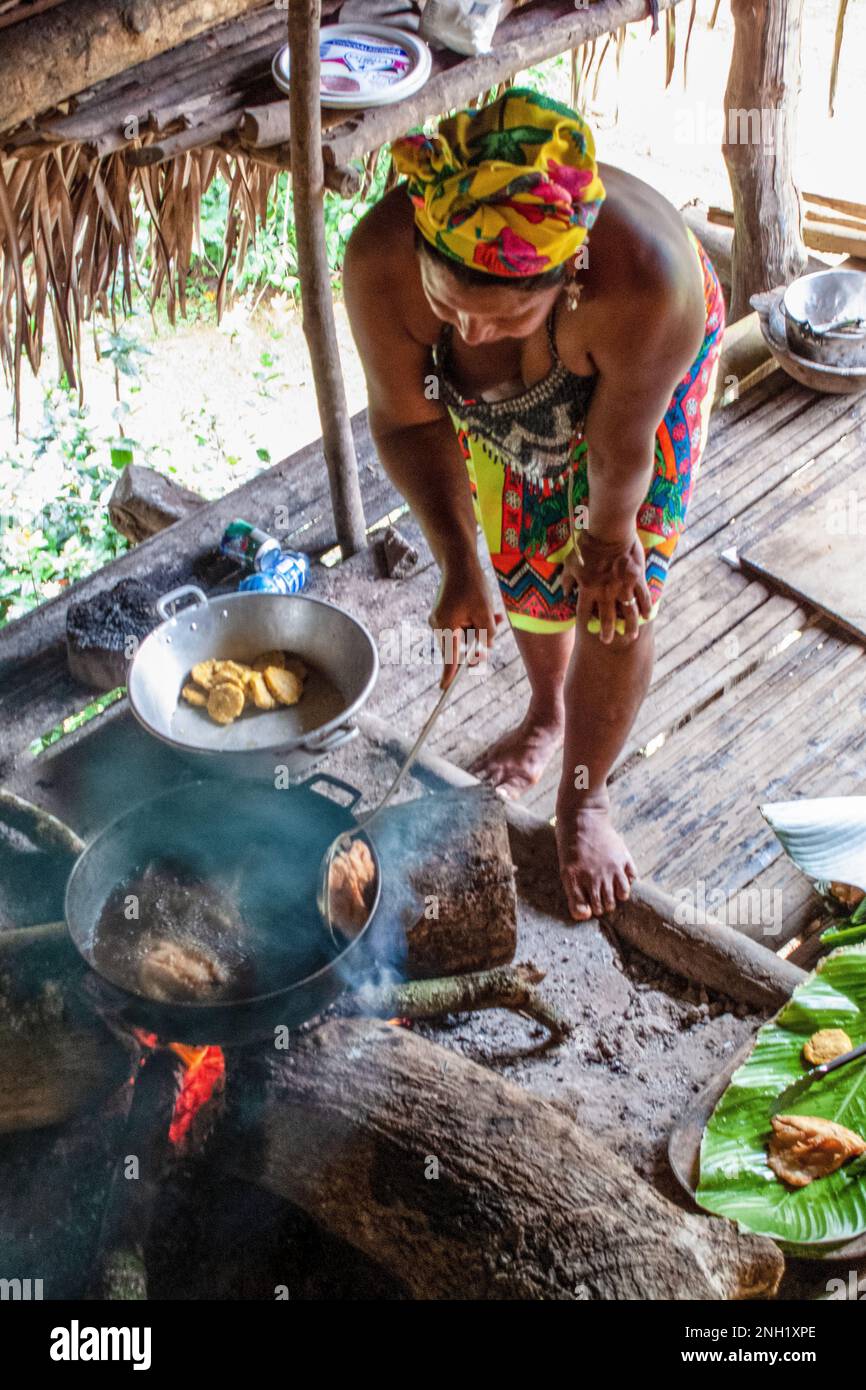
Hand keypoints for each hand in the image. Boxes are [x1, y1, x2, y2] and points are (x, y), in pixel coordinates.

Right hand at [430, 562, 501, 687]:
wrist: (458, 560)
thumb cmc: (472, 585)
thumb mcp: (485, 613)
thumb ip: (486, 636)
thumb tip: (485, 649)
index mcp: (446, 627)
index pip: (449, 657)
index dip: (448, 675)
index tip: (444, 689)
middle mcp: (439, 625)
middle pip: (461, 646)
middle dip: (479, 640)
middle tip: (494, 625)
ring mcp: (440, 619)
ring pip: (464, 635)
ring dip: (479, 629)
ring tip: (493, 615)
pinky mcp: (444, 614)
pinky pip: (461, 625)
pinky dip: (474, 622)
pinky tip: (485, 611)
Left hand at [562, 530, 651, 643]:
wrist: (609, 532)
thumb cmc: (587, 545)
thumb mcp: (571, 561)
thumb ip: (567, 579)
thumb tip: (566, 592)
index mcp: (587, 590)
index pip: (584, 613)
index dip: (585, 623)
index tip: (587, 630)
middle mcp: (605, 593)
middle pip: (606, 619)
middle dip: (607, 632)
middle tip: (608, 642)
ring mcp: (622, 588)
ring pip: (627, 613)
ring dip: (629, 626)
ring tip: (630, 636)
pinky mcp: (636, 579)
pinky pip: (643, 597)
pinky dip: (646, 607)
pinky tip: (647, 616)